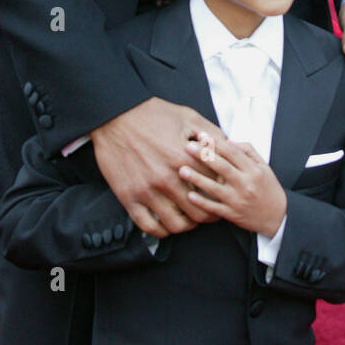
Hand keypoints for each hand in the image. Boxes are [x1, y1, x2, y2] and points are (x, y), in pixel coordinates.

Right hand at [89, 98, 223, 237]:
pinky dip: (161, 230)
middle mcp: (167, 178)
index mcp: (184, 158)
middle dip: (210, 213)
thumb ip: (211, 134)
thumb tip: (229, 147)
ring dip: (187, 225)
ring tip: (190, 218)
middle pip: (200, 211)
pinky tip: (167, 223)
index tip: (222, 191)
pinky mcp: (129, 198)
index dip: (223, 190)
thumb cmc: (152, 114)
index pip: (215, 186)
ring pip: (177, 225)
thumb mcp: (187, 116)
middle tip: (212, 211)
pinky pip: (149, 227)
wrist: (115, 116)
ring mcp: (147, 191)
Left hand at [179, 139, 286, 236]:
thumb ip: (247, 151)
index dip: (216, 143)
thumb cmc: (268, 188)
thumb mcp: (263, 166)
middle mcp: (246, 184)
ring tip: (182, 170)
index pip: (233, 152)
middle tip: (187, 147)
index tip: (201, 135)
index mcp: (253, 170)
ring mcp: (238, 200)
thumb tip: (228, 141)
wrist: (278, 216)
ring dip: (197, 178)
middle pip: (222, 167)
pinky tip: (189, 195)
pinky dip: (202, 202)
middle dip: (203, 156)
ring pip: (215, 188)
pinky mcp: (233, 214)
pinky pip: (214, 208)